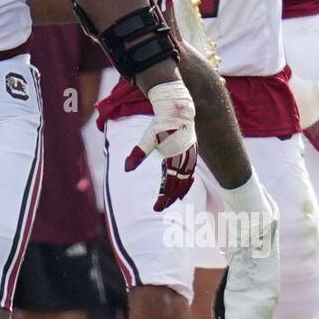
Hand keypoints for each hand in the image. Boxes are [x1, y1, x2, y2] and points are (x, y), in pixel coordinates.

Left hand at [125, 78, 197, 210]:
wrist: (177, 111)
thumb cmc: (161, 125)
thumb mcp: (147, 138)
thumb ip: (138, 153)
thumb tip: (126, 168)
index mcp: (175, 157)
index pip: (169, 184)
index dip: (163, 197)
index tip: (156, 208)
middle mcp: (185, 159)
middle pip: (178, 185)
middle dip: (169, 198)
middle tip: (159, 208)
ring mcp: (190, 157)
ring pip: (186, 180)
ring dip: (179, 191)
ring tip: (172, 201)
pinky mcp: (191, 154)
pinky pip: (190, 173)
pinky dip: (186, 182)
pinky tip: (182, 188)